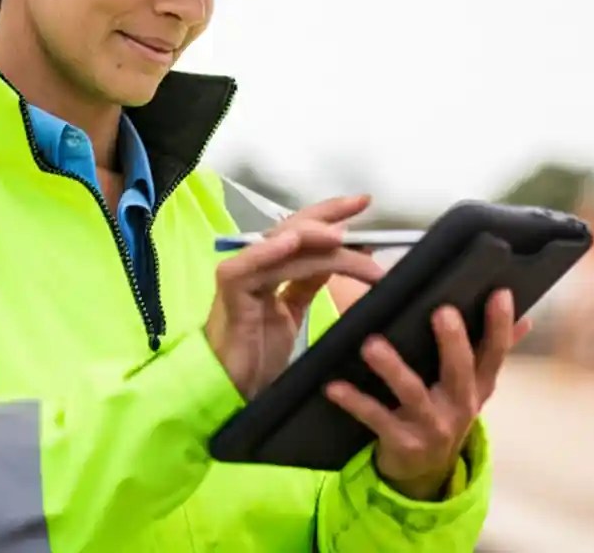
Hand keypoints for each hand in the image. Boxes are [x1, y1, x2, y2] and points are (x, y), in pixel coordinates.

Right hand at [206, 196, 384, 399]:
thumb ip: (309, 283)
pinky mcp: (230, 293)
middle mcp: (256, 265)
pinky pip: (247, 266)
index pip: (303, 232)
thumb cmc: (257, 355)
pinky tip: (292, 243)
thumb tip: (345, 253)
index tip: (363, 203)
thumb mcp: (292, 312)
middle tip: (361, 207)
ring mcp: (242, 276)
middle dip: (328, 216)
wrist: (231, 389)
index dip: (332, 215)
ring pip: (281, 247)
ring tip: (343, 238)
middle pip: (293, 229)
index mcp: (270, 268)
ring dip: (315, 241)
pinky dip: (268, 252)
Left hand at [324, 289, 532, 499]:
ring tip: (371, 344)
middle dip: (453, 342)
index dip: (500, 325)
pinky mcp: (402, 442)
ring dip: (392, 368)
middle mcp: (461, 406)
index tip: (500, 293)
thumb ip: (493, 352)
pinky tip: (334, 386)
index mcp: (478, 387)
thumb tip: (527, 319)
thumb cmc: (444, 411)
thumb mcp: (472, 388)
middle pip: (459, 370)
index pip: (495, 353)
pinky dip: (354, 402)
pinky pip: (376, 418)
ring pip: (413, 393)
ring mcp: (432, 426)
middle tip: (441, 312)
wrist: (424, 472)